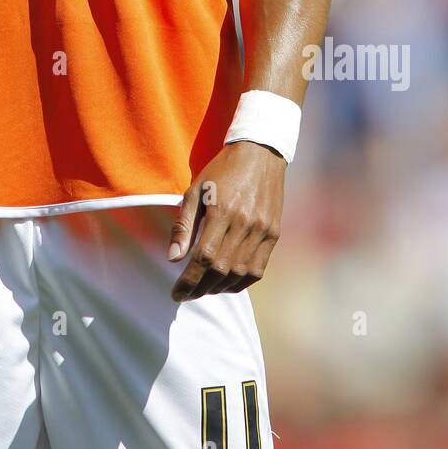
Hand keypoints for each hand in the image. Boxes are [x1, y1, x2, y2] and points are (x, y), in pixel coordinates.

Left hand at [167, 141, 285, 300]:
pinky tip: (227, 282)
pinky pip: (258, 269)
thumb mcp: (195, 190)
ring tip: (204, 289)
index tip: (177, 293)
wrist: (260, 154)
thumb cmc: (222, 170)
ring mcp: (262, 230)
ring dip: (220, 288)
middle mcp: (244, 224)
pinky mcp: (274, 234)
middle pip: (221, 270)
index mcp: (222, 211)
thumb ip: (184, 225)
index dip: (189, 280)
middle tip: (187, 294)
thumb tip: (173, 257)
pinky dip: (241, 282)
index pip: (204, 257)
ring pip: (240, 273)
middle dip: (201, 288)